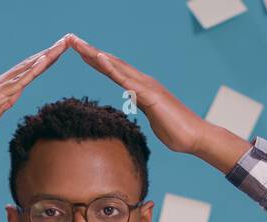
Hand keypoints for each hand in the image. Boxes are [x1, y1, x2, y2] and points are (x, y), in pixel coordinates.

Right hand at [0, 35, 69, 168]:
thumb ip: (2, 108)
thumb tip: (10, 100)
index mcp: (0, 92)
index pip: (26, 75)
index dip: (43, 65)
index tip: (58, 55)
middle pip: (28, 67)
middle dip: (48, 55)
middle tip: (65, 42)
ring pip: (25, 70)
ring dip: (44, 57)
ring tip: (60, 45)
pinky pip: (17, 82)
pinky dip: (32, 71)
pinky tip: (44, 61)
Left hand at [66, 35, 207, 154]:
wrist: (196, 138)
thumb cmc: (177, 132)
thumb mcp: (153, 119)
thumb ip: (143, 109)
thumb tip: (135, 108)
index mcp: (142, 88)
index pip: (114, 71)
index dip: (96, 60)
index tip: (79, 52)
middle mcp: (143, 82)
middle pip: (112, 63)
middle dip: (90, 51)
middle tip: (70, 39)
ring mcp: (147, 87)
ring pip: (116, 66)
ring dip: (95, 54)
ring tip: (77, 43)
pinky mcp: (150, 96)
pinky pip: (126, 80)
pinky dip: (111, 68)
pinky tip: (99, 58)